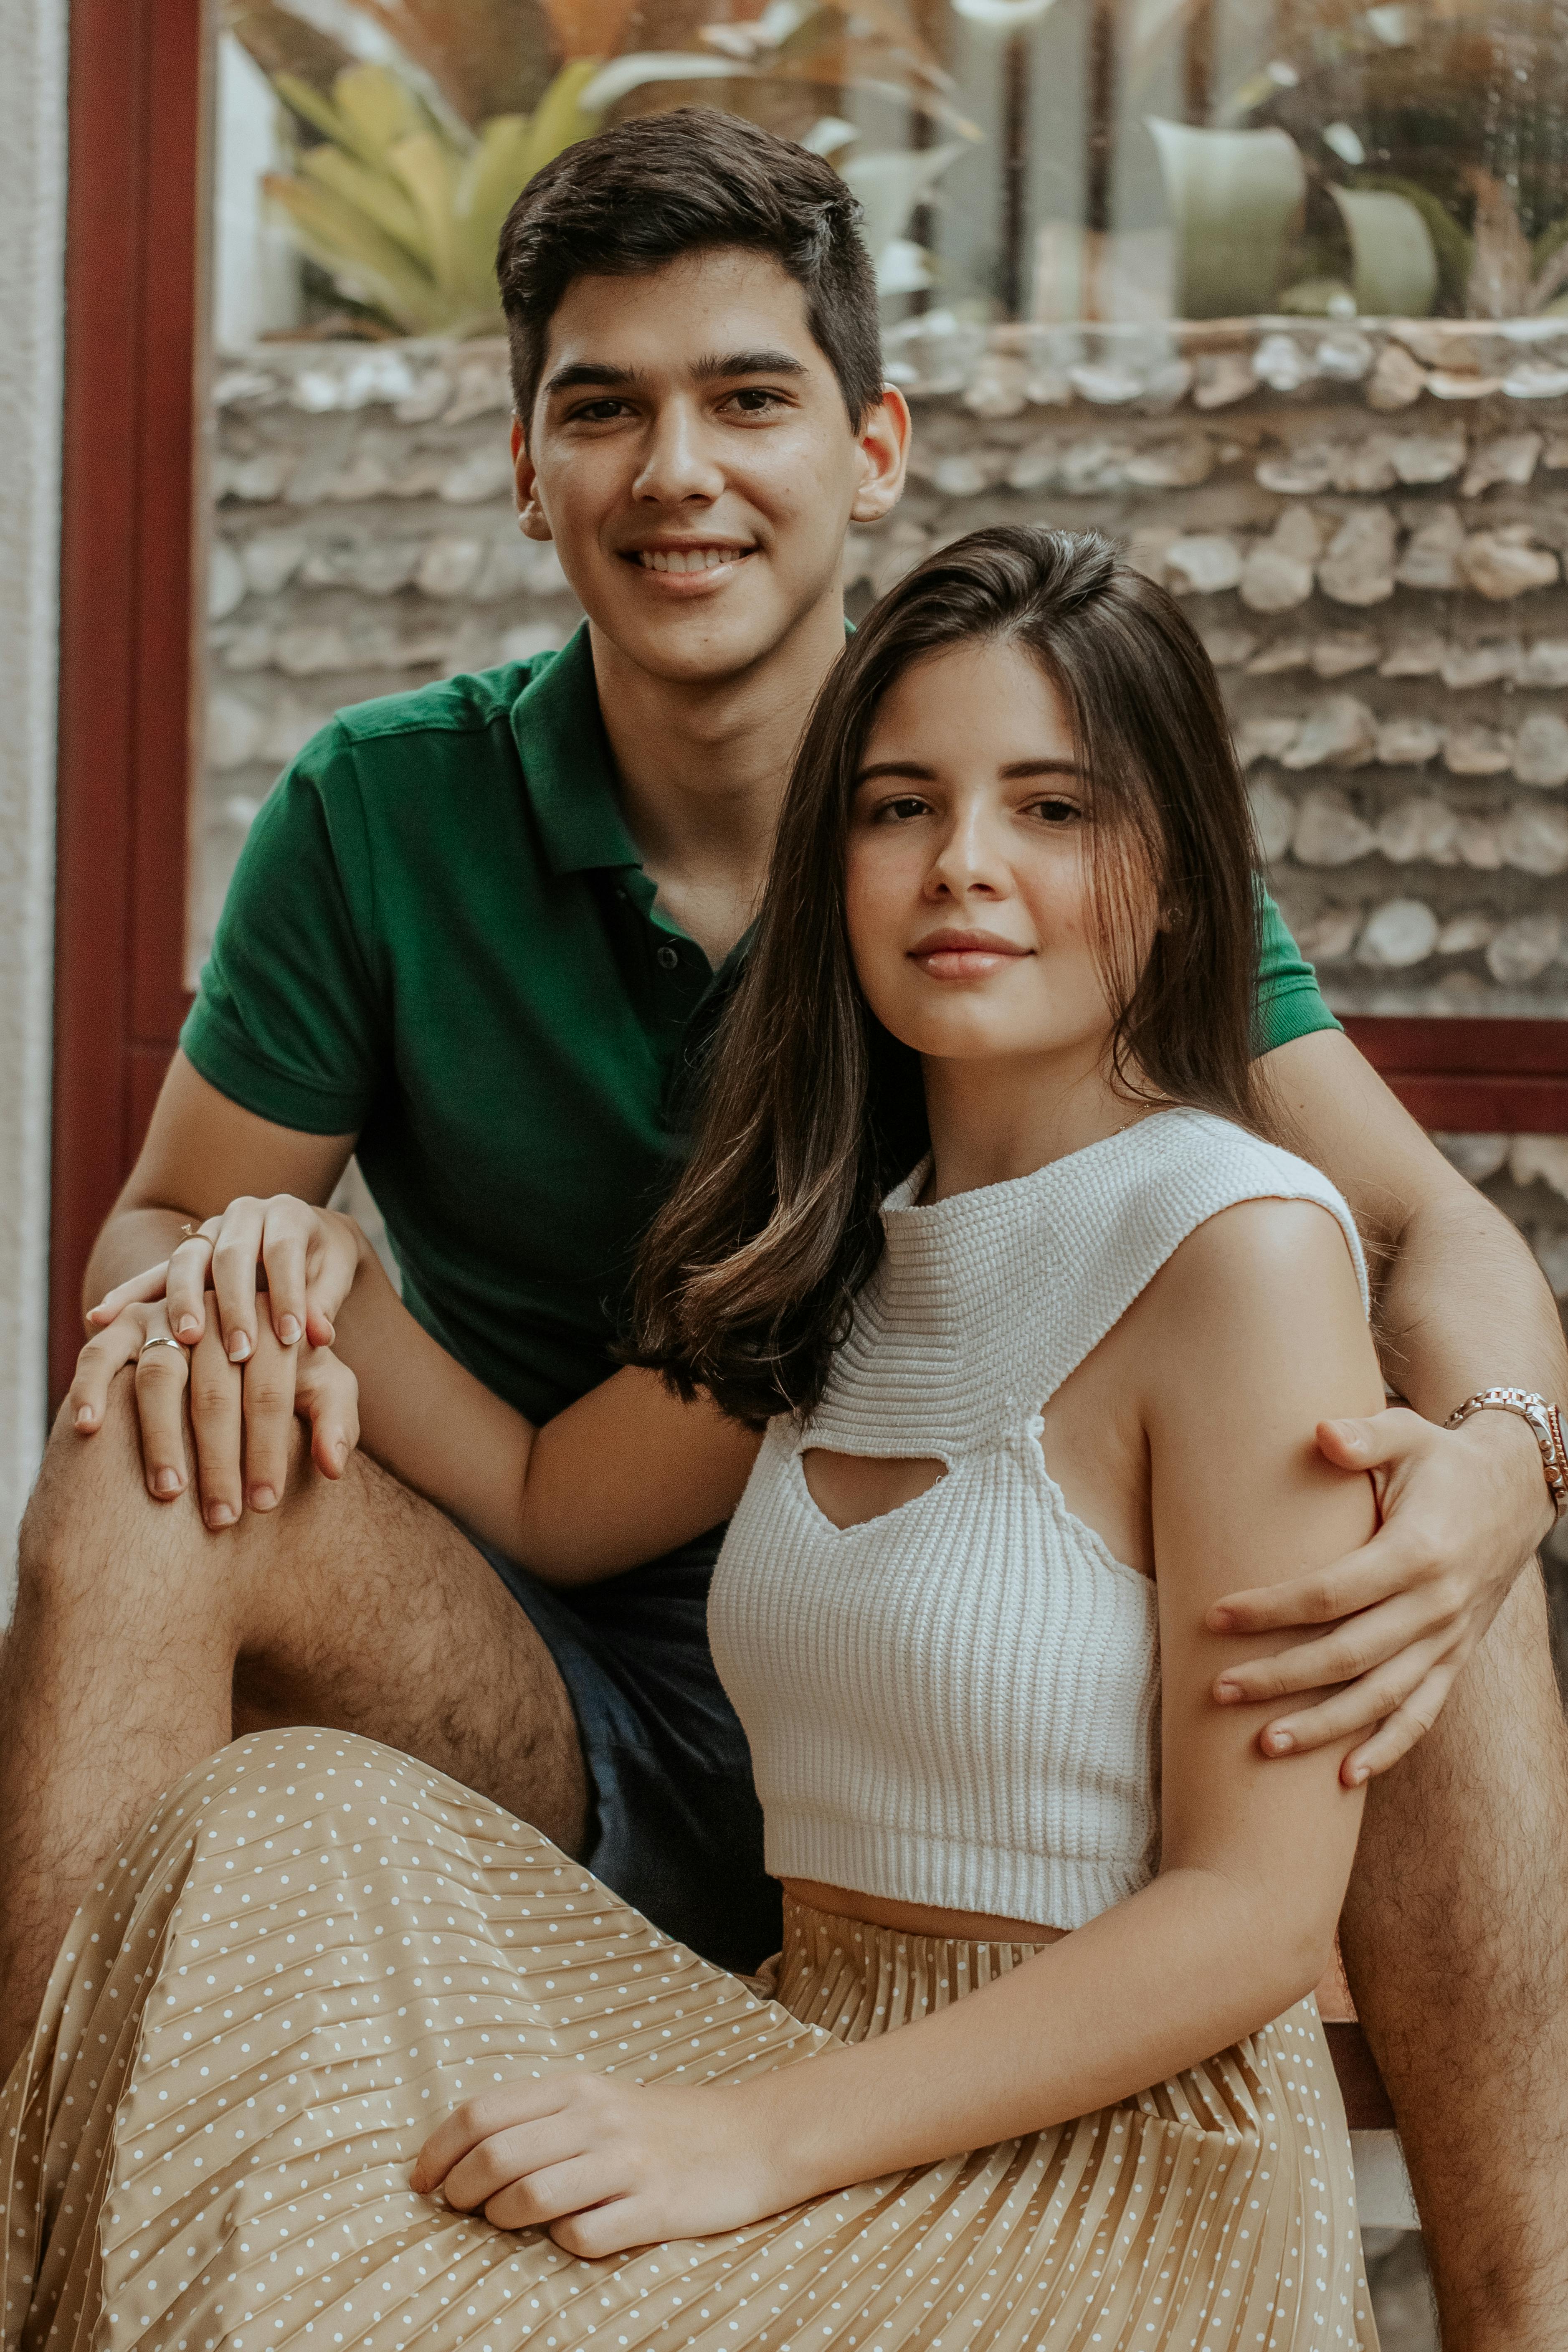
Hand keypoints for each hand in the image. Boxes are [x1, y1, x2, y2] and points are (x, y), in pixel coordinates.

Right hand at [70, 1293, 359, 1524]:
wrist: (242, 1333)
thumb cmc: (288, 1377)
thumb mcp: (324, 1388)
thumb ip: (335, 1422)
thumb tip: (334, 1467)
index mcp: (272, 1325)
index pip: (271, 1392)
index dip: (268, 1450)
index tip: (265, 1504)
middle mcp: (217, 1313)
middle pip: (216, 1390)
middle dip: (220, 1459)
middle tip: (223, 1518)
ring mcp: (166, 1316)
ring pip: (159, 1376)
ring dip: (162, 1436)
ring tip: (169, 1492)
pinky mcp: (123, 1325)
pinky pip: (99, 1355)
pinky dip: (90, 1389)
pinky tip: (88, 1428)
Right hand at [87, 1194, 361, 1362]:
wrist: (305, 1240)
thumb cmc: (323, 1266)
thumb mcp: (334, 1277)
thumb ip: (324, 1304)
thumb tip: (321, 1337)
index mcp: (285, 1215)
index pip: (283, 1250)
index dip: (287, 1293)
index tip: (291, 1338)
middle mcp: (242, 1215)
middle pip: (231, 1256)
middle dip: (234, 1306)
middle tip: (240, 1352)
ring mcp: (207, 1232)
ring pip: (188, 1261)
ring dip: (184, 1301)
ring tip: (184, 1337)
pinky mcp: (183, 1256)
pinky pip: (151, 1274)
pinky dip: (128, 1295)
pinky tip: (101, 1318)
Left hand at [411, 2072, 784, 2256]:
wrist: (749, 2138)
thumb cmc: (660, 2125)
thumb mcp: (597, 2103)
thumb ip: (539, 2120)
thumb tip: (462, 2156)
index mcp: (574, 2088)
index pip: (480, 2113)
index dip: (437, 2151)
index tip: (420, 2182)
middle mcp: (595, 2119)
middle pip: (496, 2157)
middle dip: (461, 2193)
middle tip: (459, 2209)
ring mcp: (625, 2163)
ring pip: (530, 2198)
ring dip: (505, 2220)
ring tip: (509, 2223)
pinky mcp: (653, 2208)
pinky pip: (583, 2236)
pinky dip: (566, 2242)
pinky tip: (575, 2234)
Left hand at [1207, 1404, 1554, 1782]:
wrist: (1515, 1491)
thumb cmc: (1442, 1460)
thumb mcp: (1407, 1434)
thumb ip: (1363, 1435)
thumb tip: (1321, 1432)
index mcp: (1418, 1551)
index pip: (1332, 1591)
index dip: (1272, 1608)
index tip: (1215, 1615)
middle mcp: (1436, 1605)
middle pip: (1349, 1655)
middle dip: (1281, 1678)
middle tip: (1220, 1690)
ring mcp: (1448, 1638)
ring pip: (1382, 1697)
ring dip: (1325, 1727)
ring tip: (1265, 1745)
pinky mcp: (1456, 1657)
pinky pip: (1423, 1713)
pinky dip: (1388, 1749)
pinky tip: (1344, 1778)